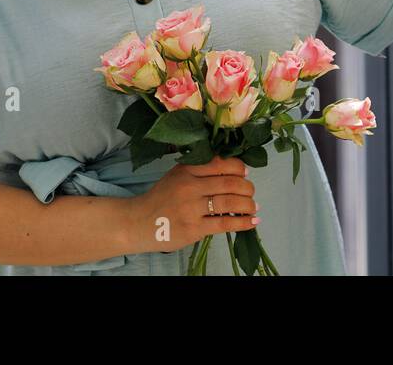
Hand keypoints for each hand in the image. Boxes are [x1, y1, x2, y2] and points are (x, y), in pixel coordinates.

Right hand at [126, 154, 258, 253]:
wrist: (138, 222)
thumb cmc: (161, 198)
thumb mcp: (177, 175)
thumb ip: (200, 170)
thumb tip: (234, 170)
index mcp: (187, 169)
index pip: (221, 163)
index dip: (239, 168)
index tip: (246, 173)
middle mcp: (190, 186)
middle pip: (229, 182)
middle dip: (247, 187)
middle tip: (252, 192)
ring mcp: (191, 208)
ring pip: (229, 202)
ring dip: (248, 205)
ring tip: (254, 207)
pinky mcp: (194, 228)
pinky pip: (224, 223)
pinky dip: (242, 223)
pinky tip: (252, 222)